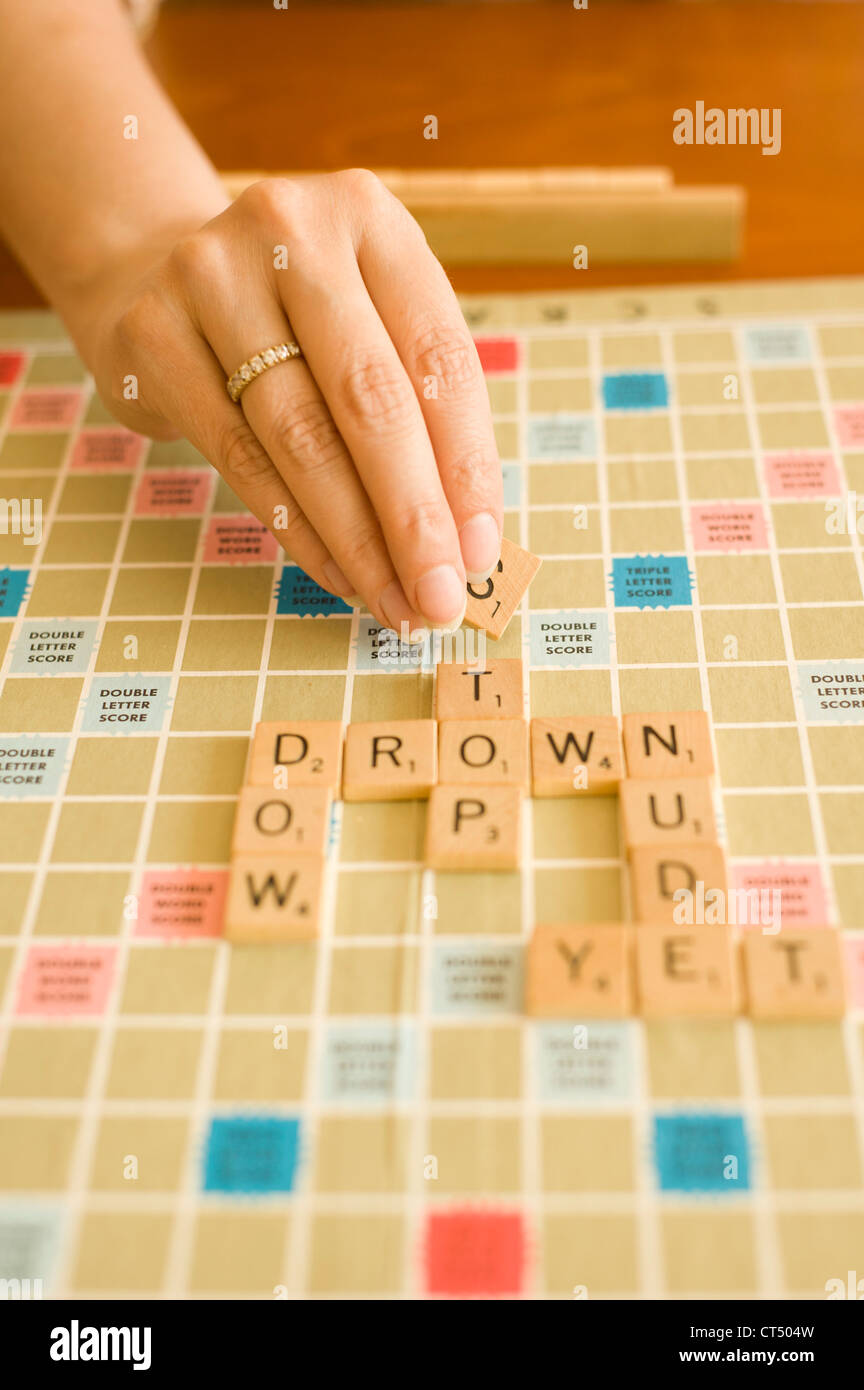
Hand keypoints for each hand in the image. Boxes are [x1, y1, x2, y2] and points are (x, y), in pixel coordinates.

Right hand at [90, 171, 502, 634]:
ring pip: (300, 437)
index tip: (483, 551)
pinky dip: (296, 529)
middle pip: (369, 398)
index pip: (436, 355)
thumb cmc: (296, 318)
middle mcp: (290, 231)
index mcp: (370, 216)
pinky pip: (238, 457)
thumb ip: (421, 408)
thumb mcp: (370, 322)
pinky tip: (337, 574)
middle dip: (414, 516)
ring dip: (357, 539)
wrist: (152, 274)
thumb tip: (471, 542)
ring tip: (394, 601)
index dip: (466, 464)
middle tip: (442, 598)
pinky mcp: (153, 333)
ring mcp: (210, 275)